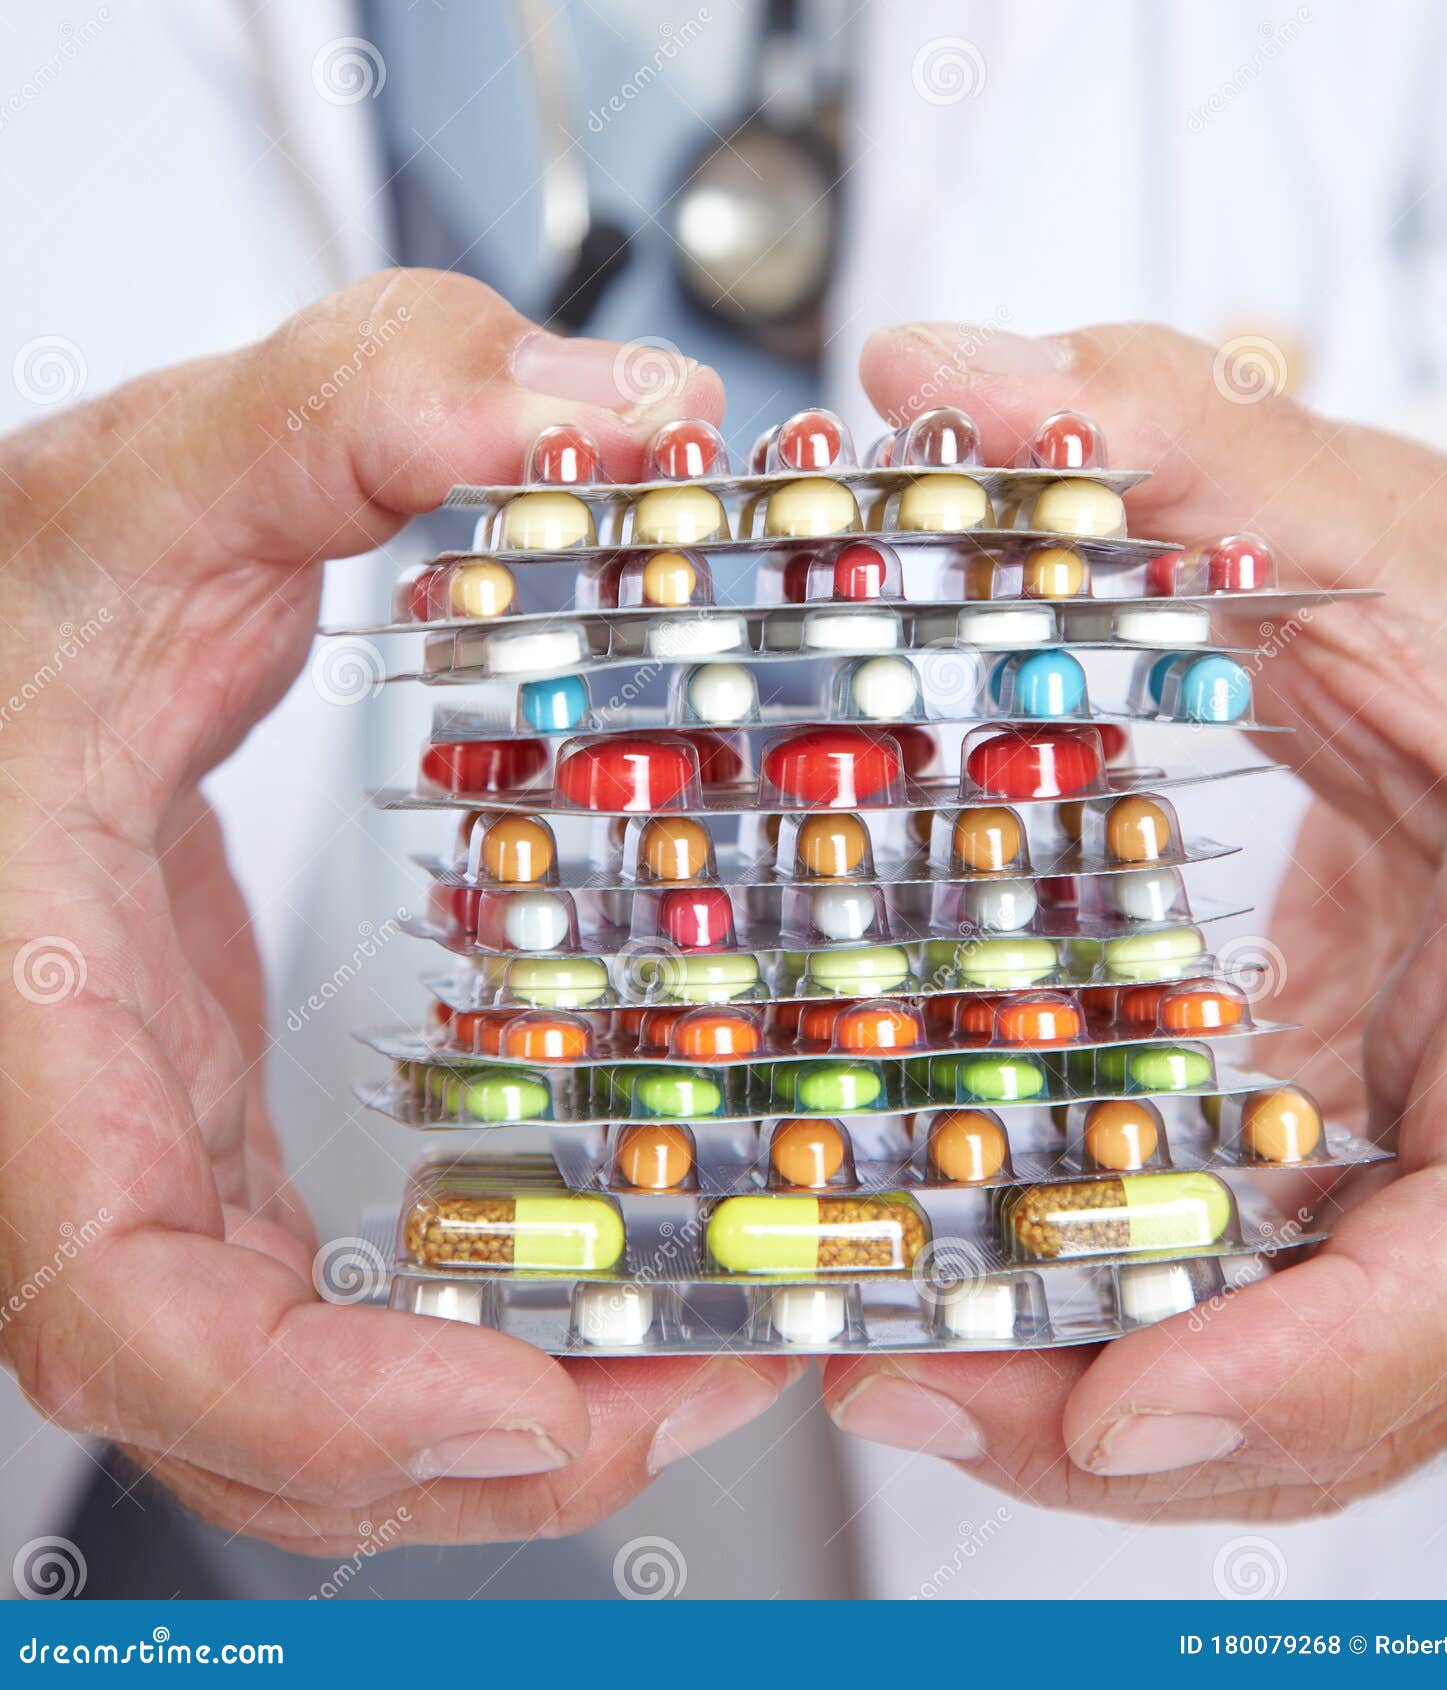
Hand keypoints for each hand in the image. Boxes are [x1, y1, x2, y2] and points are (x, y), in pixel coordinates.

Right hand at [0, 270, 799, 1554]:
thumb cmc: (5, 596)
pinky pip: (311, 1309)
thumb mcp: (167, 469)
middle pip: (249, 1419)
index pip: (124, 1308)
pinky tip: (605, 1263)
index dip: (326, 1403)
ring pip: (290, 1397)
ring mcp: (134, 1158)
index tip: (538, 1406)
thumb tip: (620, 414)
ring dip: (501, 1417)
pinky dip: (458, 1332)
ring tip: (715, 1344)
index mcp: (35, 1015)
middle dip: (491, 1446)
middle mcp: (69, 1138)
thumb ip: (369, 400)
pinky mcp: (192, 1141)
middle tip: (726, 1374)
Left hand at [823, 321, 1446, 1517]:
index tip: (1114, 1423)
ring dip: (1084, 1374)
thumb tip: (941, 370)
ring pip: (1280, 1359)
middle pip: (1337, 1382)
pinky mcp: (1366, 1147)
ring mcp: (1437, 1168)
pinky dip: (1113, 1284)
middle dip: (1110, 1417)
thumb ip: (1193, 454)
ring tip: (879, 1339)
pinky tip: (969, 1237)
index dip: (1301, 1372)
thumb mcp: (1413, 545)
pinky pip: (1247, 1273)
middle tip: (877, 1374)